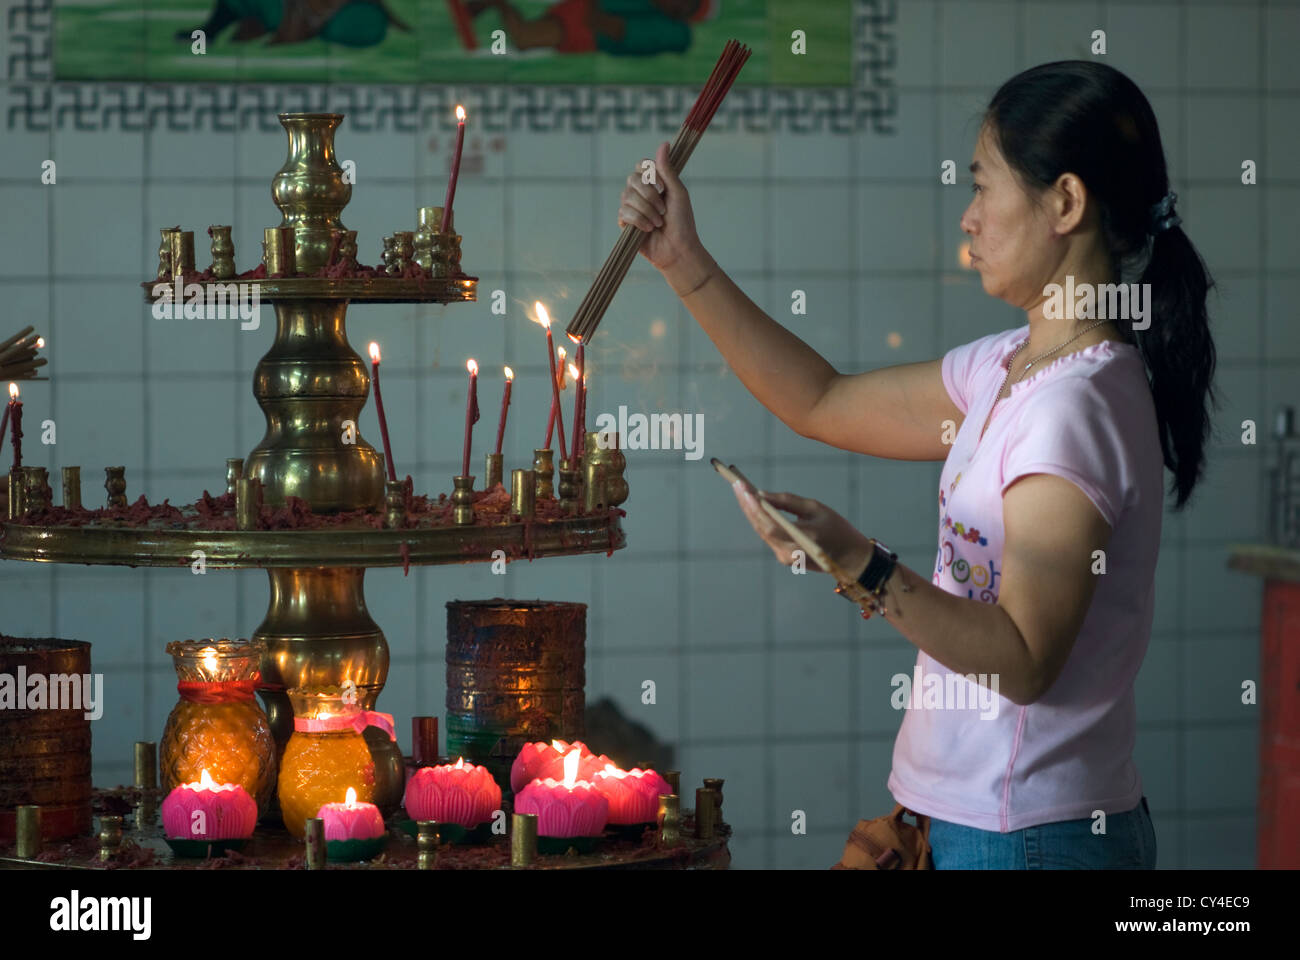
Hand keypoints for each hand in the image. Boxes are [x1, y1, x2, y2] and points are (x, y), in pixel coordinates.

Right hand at [618, 142, 710, 289]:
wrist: (678, 249)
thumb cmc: (682, 222)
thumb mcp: (678, 192)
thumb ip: (667, 170)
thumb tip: (664, 144)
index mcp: (654, 183)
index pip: (642, 165)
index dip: (649, 173)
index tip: (662, 186)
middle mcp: (641, 193)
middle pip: (632, 179)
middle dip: (649, 195)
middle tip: (663, 208)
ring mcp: (632, 207)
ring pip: (627, 196)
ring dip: (646, 210)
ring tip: (658, 222)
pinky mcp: (625, 223)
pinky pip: (624, 213)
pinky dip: (639, 220)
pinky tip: (649, 229)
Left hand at [730, 481, 873, 578]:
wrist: (850, 559)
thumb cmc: (837, 530)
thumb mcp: (816, 509)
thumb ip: (788, 501)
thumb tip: (762, 494)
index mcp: (802, 539)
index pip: (769, 524)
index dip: (753, 506)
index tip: (743, 487)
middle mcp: (790, 553)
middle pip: (761, 528)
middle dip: (747, 505)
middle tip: (737, 485)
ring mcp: (785, 558)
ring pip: (761, 532)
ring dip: (750, 511)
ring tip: (741, 490)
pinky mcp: (784, 558)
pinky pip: (767, 535)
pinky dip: (759, 519)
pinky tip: (751, 504)